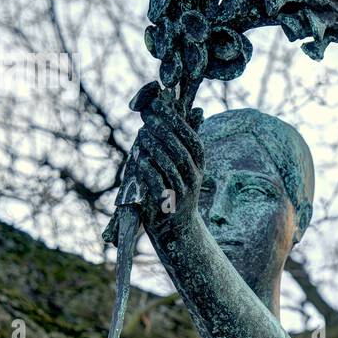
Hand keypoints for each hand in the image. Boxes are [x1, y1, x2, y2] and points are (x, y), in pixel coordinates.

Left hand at [129, 82, 204, 239]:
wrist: (177, 230)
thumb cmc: (175, 191)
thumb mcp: (184, 166)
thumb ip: (185, 141)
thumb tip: (196, 110)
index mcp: (198, 166)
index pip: (193, 140)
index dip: (178, 122)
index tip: (161, 106)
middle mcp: (195, 178)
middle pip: (182, 151)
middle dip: (166, 132)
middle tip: (149, 118)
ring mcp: (184, 193)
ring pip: (172, 166)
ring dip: (156, 148)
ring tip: (142, 134)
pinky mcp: (170, 206)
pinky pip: (159, 185)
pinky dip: (149, 170)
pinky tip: (139, 158)